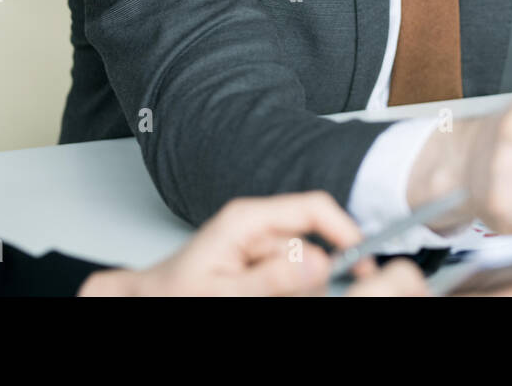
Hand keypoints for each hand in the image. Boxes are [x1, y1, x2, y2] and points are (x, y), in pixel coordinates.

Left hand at [79, 191, 369, 295]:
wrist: (148, 302)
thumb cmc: (169, 294)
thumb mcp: (221, 293)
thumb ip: (271, 279)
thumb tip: (319, 262)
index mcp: (248, 220)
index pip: (314, 208)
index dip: (346, 231)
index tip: (364, 263)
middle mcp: (258, 228)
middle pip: (316, 241)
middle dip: (321, 274)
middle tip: (308, 297)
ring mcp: (260, 248)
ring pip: (307, 267)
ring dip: (302, 290)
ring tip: (266, 299)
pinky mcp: (260, 268)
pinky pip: (292, 280)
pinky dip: (290, 294)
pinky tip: (268, 299)